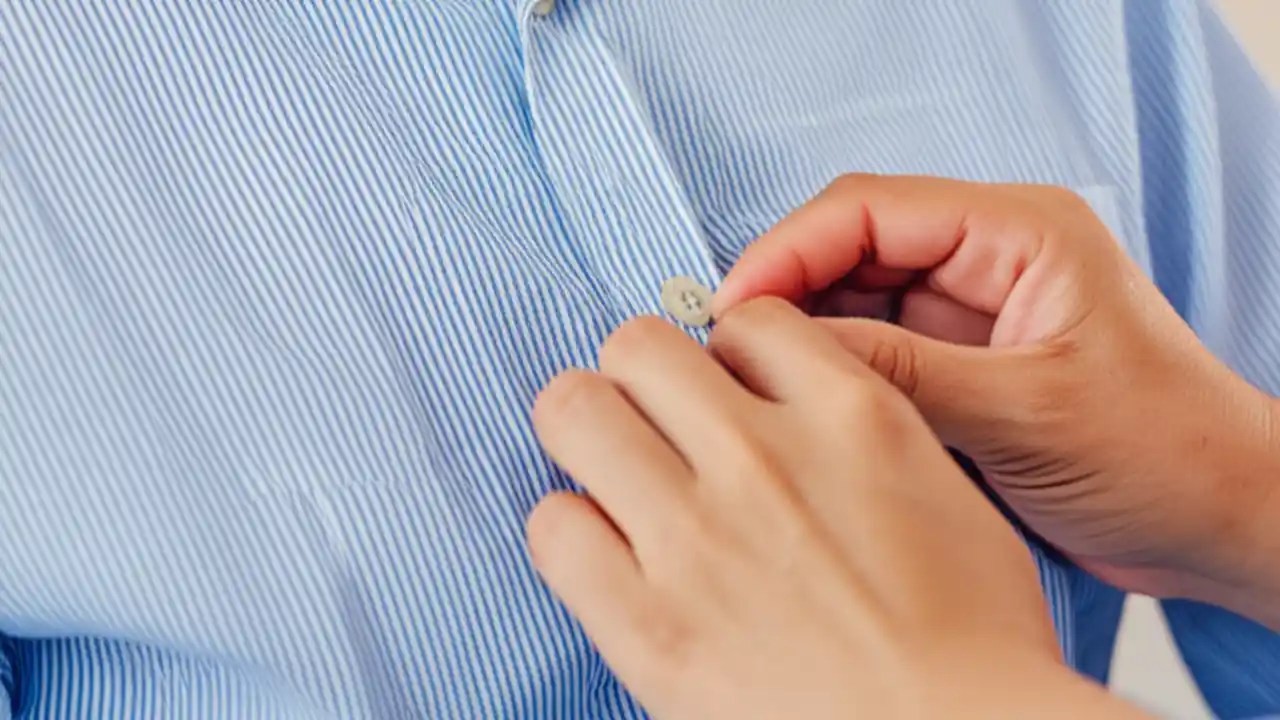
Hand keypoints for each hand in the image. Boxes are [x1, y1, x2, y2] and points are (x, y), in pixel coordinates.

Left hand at [526, 303, 1138, 718]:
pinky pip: (552, 524)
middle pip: (637, 343)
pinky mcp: (645, 622)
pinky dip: (571, 532)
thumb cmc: (978, 644)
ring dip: (589, 436)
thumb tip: (789, 409)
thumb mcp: (949, 495)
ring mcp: (695, 537)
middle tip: (655, 426)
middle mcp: (763, 457)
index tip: (728, 395)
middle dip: (640, 378)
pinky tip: (610, 558)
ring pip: (573, 410)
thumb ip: (860, 430)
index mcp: (852, 416)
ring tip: (617, 480)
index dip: (728, 353)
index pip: (747, 318)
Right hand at [714, 174, 1279, 626]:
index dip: (786, 251)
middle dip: (781, 294)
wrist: (1219, 520)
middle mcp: (985, 259)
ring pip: (851, 300)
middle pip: (848, 249)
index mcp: (1017, 234)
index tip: (729, 310)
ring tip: (748, 387)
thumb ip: (903, 375)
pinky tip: (795, 409)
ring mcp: (967, 312)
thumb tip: (783, 350)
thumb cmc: (1161, 453)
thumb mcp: (1024, 414)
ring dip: (798, 336)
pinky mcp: (957, 363)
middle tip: (724, 356)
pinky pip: (871, 350)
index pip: (868, 210)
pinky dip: (828, 373)